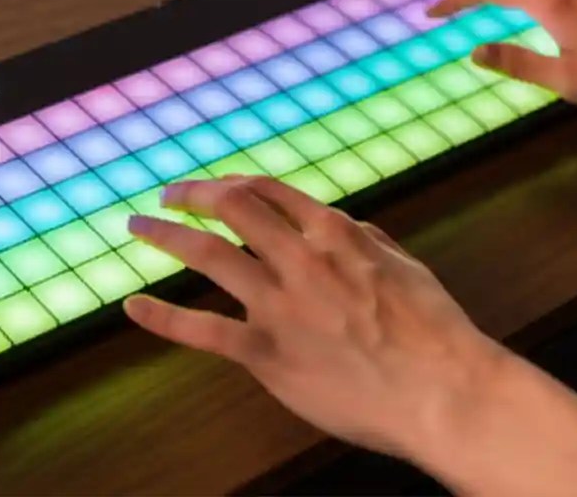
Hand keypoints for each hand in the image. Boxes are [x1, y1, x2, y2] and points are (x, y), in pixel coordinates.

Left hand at [123, 176, 507, 458]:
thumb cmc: (433, 333)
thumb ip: (365, 240)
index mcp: (335, 235)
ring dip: (166, 235)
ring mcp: (281, 305)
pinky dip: (162, 317)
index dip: (232, 184)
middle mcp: (301, 259)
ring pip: (208, 255)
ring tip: (139, 226)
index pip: (269, 192)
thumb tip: (339, 224)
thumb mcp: (404, 266)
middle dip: (192, 195)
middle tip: (168, 195)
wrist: (442, 393)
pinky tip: (133, 306)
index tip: (214, 187)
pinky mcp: (267, 353)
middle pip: (232, 209)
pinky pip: (202, 330)